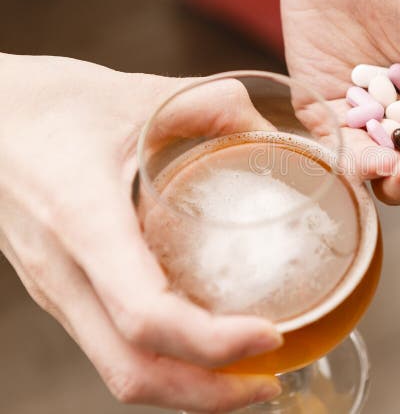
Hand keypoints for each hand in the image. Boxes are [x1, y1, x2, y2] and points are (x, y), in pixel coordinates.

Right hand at [0, 54, 282, 411]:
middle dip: (208, 394)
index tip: (271, 333)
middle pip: (133, 370)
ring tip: (247, 373)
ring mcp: (57, 289)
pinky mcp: (59, 289)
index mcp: (84, 221)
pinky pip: (110, 346)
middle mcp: (64, 272)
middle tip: (270, 382)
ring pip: (119, 368)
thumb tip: (274, 132)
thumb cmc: (45, 103)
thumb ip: (211, 106)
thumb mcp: (134, 95)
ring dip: (186, 387)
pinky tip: (203, 340)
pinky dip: (164, 360)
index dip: (214, 341)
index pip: (147, 314)